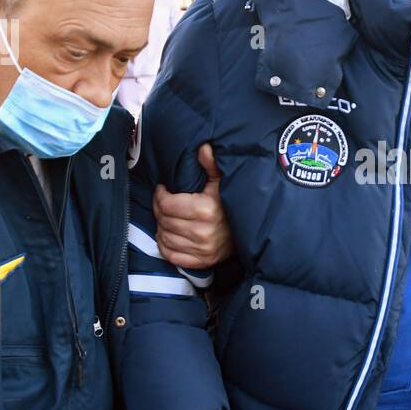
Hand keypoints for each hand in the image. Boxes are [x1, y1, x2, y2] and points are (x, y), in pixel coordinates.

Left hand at [153, 144, 232, 268]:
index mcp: (204, 210)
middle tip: (164, 202)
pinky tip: (170, 234)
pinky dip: (166, 245)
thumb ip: (211, 164)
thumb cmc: (232, 204)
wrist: (251, 231)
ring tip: (168, 217)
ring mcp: (201, 250)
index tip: (164, 190)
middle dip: (159, 209)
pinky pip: (171, 255)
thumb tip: (203, 147)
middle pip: (163, 220)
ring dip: (162, 226)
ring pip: (164, 237)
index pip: (166, 204)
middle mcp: (202, 232)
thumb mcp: (223, 182)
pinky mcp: (201, 262)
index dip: (160, 195)